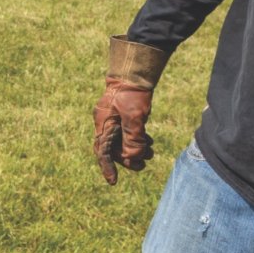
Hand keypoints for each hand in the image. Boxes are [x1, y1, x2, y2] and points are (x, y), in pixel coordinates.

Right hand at [93, 36, 169, 185]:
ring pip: (121, 139)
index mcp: (104, 124)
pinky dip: (136, 138)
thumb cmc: (133, 93)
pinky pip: (126, 131)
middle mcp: (105, 122)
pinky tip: (148, 141)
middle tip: (142, 165)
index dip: (107, 167)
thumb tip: (133, 158)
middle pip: (113, 147)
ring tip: (150, 153)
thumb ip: (133, 139)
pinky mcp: (121, 112)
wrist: (134, 71)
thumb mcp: (135, 117)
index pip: (103, 151)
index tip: (113, 181)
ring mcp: (112, 117)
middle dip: (127, 158)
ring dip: (134, 149)